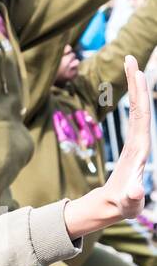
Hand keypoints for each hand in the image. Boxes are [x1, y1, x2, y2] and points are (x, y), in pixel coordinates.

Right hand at [65, 55, 150, 236]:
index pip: (140, 113)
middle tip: (130, 58)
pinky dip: (132, 99)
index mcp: (140, 146)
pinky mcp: (133, 143)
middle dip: (137, 81)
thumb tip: (139, 192)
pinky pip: (133, 115)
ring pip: (138, 107)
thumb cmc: (126, 204)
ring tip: (130, 66)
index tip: (134, 72)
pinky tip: (130, 89)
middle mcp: (142, 139)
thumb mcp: (129, 202)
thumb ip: (134, 198)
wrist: (123, 207)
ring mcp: (138, 140)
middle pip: (141, 104)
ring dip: (135, 87)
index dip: (138, 93)